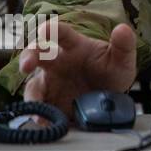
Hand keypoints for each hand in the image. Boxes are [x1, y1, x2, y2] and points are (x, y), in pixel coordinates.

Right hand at [19, 20, 137, 119]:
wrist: (111, 98)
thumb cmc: (112, 72)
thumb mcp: (122, 60)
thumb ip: (124, 45)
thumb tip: (123, 28)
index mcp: (74, 47)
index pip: (61, 33)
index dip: (51, 29)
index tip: (45, 29)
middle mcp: (57, 62)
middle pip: (36, 55)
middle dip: (28, 57)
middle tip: (26, 65)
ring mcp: (50, 83)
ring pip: (33, 86)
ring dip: (32, 95)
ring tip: (37, 105)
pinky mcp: (48, 102)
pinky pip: (38, 108)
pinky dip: (38, 115)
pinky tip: (44, 122)